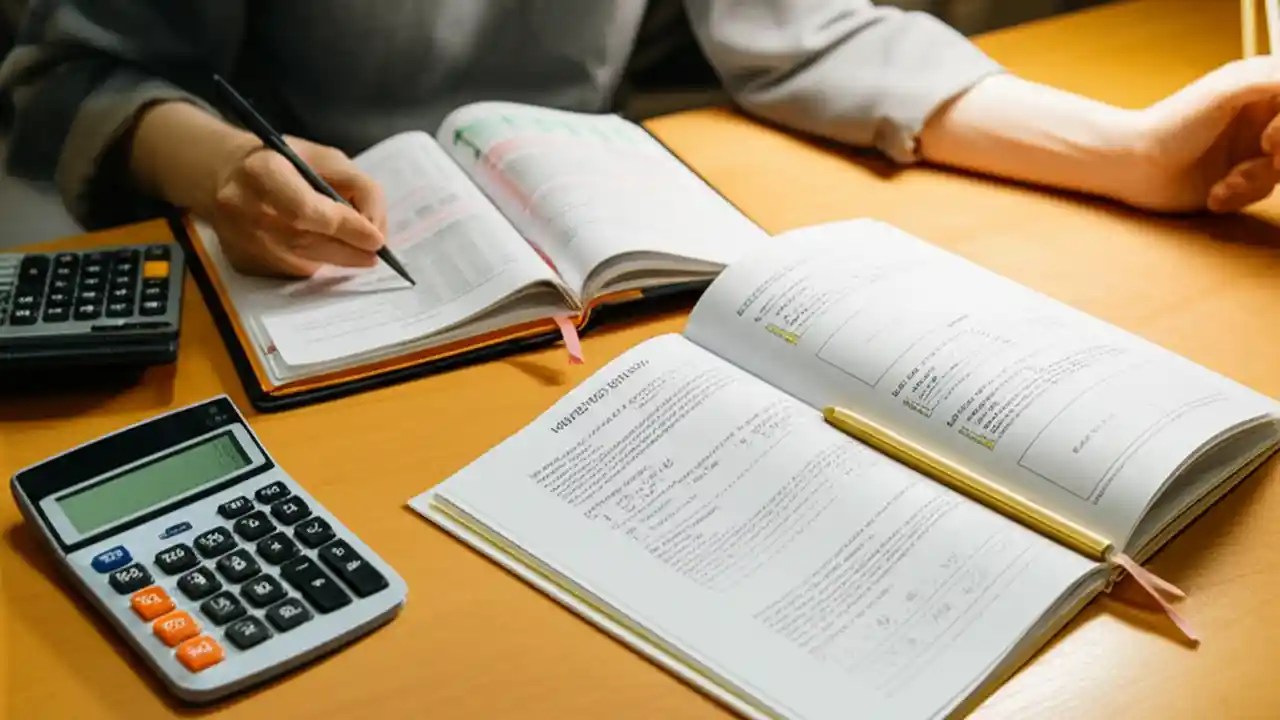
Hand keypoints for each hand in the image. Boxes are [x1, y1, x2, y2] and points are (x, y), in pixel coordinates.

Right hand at [206, 136, 387, 276]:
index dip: (346, 228)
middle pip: (306, 242)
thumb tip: (375, 230)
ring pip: (302, 262)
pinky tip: (319, 249)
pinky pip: (289, 272)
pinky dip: (313, 263)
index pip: (307, 210)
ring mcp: (238, 239)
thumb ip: (358, 188)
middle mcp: (242, 208)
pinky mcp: (241, 263)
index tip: (377, 240)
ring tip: (354, 250)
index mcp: (261, 171)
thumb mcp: (325, 159)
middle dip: (348, 250)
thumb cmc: (285, 163)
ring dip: (335, 258)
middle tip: (374, 252)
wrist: (226, 175)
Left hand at [1126, 57, 1279, 212]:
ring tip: (1225, 182)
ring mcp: (1254, 147)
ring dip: (1256, 179)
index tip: (1268, 140)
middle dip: (1279, 159)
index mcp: (1265, 85)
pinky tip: (1214, 193)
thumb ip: (1274, 78)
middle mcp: (1264, 115)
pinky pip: (1264, 190)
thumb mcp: (1228, 91)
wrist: (1133, 166)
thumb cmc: (1174, 123)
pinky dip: (1240, 194)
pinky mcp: (1240, 178)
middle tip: (1264, 156)